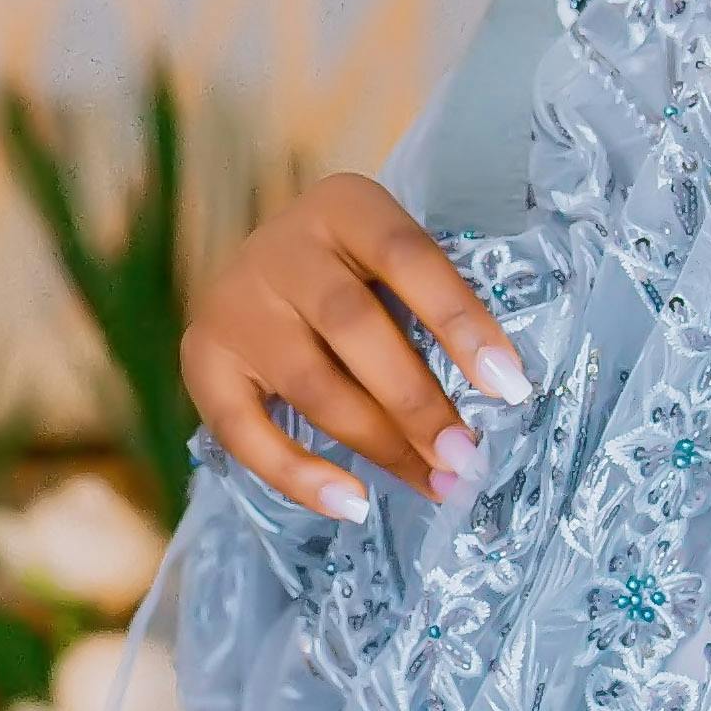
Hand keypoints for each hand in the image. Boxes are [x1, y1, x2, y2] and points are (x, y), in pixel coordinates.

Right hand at [184, 172, 524, 518]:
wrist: (259, 271)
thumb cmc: (351, 274)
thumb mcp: (390, 264)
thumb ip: (430, 309)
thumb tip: (494, 400)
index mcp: (343, 207)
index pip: (408, 257)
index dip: (461, 321)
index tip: (509, 386)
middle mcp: (281, 248)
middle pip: (354, 327)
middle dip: (417, 401)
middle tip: (465, 456)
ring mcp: (234, 304)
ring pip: (311, 382)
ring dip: (378, 442)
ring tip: (432, 481)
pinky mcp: (201, 359)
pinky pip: (245, 431)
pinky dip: (299, 475)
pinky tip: (352, 503)